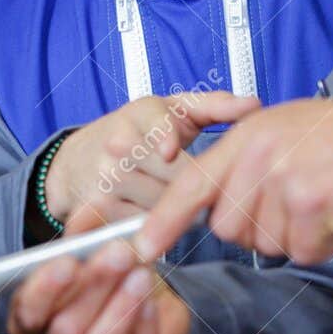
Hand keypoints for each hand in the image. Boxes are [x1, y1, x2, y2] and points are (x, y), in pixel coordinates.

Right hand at [9, 205, 191, 333]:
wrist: (150, 304)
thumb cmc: (111, 276)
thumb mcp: (97, 243)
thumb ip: (88, 228)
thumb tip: (89, 218)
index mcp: (31, 323)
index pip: (25, 315)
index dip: (44, 292)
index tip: (68, 262)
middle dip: (94, 291)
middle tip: (119, 254)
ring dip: (119, 314)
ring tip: (140, 277)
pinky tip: (151, 307)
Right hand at [43, 91, 261, 224]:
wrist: (78, 161)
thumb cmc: (138, 132)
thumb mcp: (173, 110)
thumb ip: (215, 106)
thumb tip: (254, 104)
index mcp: (141, 115)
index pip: (154, 126)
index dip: (163, 137)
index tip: (168, 149)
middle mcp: (118, 145)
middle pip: (171, 177)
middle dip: (192, 187)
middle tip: (199, 187)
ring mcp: (106, 178)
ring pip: (159, 205)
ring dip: (174, 209)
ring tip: (171, 198)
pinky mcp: (97, 209)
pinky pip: (140, 226)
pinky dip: (153, 229)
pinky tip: (154, 220)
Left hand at [137, 95, 332, 265]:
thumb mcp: (279, 131)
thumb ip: (242, 163)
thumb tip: (216, 207)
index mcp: (247, 138)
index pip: (192, 185)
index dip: (164, 220)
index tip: (143, 247)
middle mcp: (260, 159)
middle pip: (230, 228)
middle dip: (256, 227)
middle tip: (293, 200)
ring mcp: (285, 184)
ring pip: (266, 243)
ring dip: (294, 234)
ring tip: (320, 200)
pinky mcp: (312, 210)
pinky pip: (302, 251)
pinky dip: (321, 243)